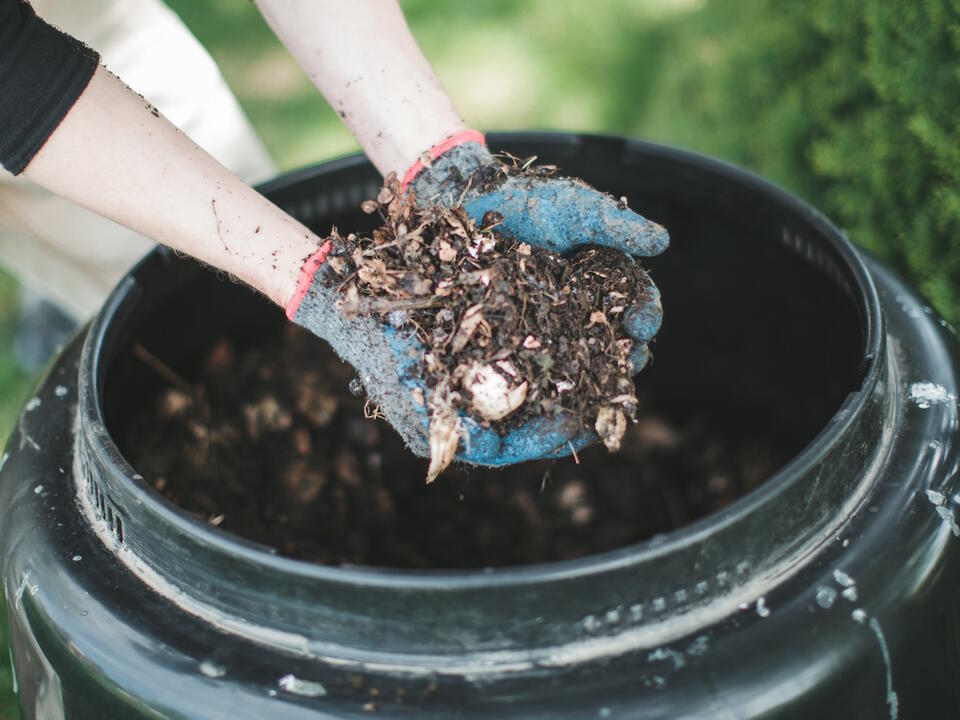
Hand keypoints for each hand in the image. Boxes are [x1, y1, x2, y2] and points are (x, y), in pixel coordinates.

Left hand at [404, 131, 667, 464]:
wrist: (464, 199)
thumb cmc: (524, 200)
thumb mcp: (573, 208)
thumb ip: (615, 224)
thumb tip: (660, 241)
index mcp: (600, 290)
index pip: (633, 311)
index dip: (642, 318)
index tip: (642, 324)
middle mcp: (576, 320)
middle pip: (607, 357)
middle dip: (616, 372)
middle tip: (619, 382)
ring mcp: (539, 340)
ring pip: (567, 385)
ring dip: (575, 409)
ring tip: (577, 423)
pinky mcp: (500, 355)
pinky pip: (518, 393)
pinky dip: (526, 414)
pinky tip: (529, 429)